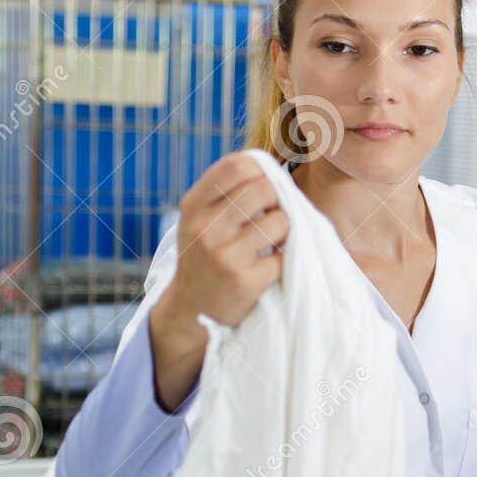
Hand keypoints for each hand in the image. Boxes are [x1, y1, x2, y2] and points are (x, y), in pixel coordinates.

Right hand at [150, 153, 288, 409]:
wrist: (192, 310)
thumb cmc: (204, 256)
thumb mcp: (200, 219)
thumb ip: (226, 193)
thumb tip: (272, 169)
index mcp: (194, 206)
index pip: (237, 166)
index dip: (260, 171)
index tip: (264, 185)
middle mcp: (206, 228)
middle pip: (263, 189)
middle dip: (276, 200)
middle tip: (272, 216)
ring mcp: (225, 256)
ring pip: (279, 222)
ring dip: (284, 232)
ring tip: (270, 244)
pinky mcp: (245, 282)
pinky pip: (283, 257)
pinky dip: (283, 262)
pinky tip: (268, 268)